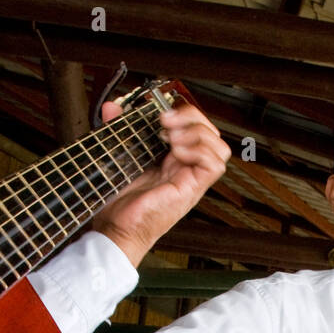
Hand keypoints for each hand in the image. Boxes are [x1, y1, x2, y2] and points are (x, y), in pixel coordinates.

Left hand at [91, 102, 229, 266]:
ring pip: (220, 147)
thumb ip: (118, 128)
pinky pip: (214, 165)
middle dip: (193, 117)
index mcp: (174, 159)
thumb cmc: (118, 201)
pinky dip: (199, 151)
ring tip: (171, 138)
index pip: (198, 128)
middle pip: (213, 133)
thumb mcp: (118, 153)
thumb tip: (113, 106)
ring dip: (197, 134)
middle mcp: (187, 169)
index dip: (186, 113)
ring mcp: (191, 180)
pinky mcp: (191, 190)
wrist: (114, 227)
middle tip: (165, 122)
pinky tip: (176, 153)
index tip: (160, 114)